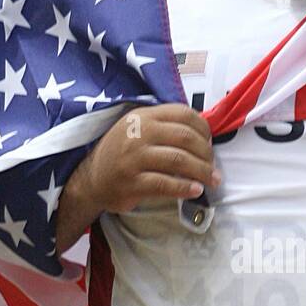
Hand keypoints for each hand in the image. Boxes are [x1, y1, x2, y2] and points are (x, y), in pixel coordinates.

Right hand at [86, 103, 220, 215]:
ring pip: (179, 160)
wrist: (92, 178)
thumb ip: (165, 126)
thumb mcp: (138, 129)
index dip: (204, 129)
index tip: (210, 143)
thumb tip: (204, 135)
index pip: (183, 114)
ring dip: (202, 171)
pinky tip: (196, 191)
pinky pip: (166, 184)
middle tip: (213, 166)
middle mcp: (139, 133)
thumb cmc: (122, 153)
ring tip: (212, 180)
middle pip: (186, 138)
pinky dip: (185, 188)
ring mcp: (134, 157)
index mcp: (144, 115)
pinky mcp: (132, 182)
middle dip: (207, 153)